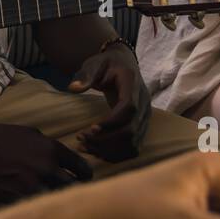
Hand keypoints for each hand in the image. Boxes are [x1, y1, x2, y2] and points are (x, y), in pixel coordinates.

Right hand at [0, 119, 93, 204]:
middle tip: (73, 194)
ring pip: (55, 201)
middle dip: (74, 191)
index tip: (85, 179)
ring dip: (55, 201)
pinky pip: (34, 207)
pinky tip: (35, 206)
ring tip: (55, 203)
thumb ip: (49, 148)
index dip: (85, 176)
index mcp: (52, 149)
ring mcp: (31, 185)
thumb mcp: (29, 133)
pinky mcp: (17, 198)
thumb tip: (61, 161)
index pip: (81, 168)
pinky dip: (36, 207)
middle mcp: (46, 168)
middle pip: (72, 188)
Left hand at [67, 44, 150, 160]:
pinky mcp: (142, 127)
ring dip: (109, 150)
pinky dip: (116, 155)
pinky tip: (98, 152)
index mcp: (133, 84)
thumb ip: (85, 75)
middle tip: (81, 139)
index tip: (90, 128)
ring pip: (133, 143)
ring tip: (85, 147)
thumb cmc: (108, 64)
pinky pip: (133, 148)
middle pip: (131, 130)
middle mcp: (144, 103)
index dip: (111, 122)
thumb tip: (74, 88)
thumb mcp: (95, 63)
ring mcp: (145, 117)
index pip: (129, 108)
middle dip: (105, 139)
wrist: (124, 65)